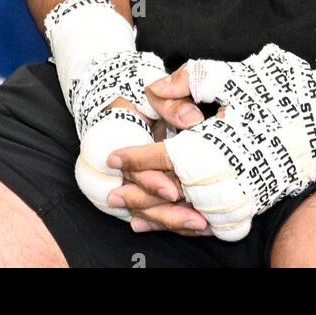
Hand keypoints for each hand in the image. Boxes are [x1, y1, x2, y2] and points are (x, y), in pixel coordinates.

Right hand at [43, 0, 212, 232]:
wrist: (114, 91)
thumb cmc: (136, 86)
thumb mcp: (152, 86)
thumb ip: (172, 100)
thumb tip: (192, 119)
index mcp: (122, 137)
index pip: (136, 169)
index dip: (152, 181)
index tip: (174, 190)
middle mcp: (122, 163)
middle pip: (142, 197)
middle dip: (168, 212)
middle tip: (197, 220)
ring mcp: (130, 174)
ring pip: (147, 207)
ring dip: (171, 220)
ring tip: (200, 227)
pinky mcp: (140, 181)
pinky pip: (152, 207)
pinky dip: (168, 219)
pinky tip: (189, 228)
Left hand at [112, 45, 315, 241]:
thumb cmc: (281, 93)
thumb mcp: (234, 75)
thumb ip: (191, 78)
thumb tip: (155, 89)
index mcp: (215, 147)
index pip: (162, 160)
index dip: (134, 160)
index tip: (112, 159)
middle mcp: (226, 179)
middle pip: (170, 195)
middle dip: (139, 194)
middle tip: (113, 194)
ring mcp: (243, 197)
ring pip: (190, 215)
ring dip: (160, 217)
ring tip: (135, 218)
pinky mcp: (257, 205)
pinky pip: (217, 224)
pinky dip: (192, 225)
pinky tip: (180, 224)